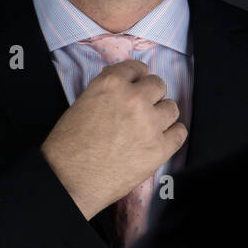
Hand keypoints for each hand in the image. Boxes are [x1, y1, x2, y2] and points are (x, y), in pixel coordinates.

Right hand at [40, 59, 187, 219]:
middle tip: (141, 109)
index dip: (137, 77)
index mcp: (111, 84)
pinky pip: (180, 133)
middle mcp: (134, 98)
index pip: (136, 68)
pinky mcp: (159, 148)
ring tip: (151, 126)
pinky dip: (172, 134)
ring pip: (172, 107)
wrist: (68, 180)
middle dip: (150, 95)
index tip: (137, 85)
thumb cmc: (68, 145)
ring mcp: (150, 123)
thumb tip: (124, 89)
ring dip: (162, 114)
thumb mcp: (82, 103)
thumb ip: (107, 92)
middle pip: (158, 85)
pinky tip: (162, 139)